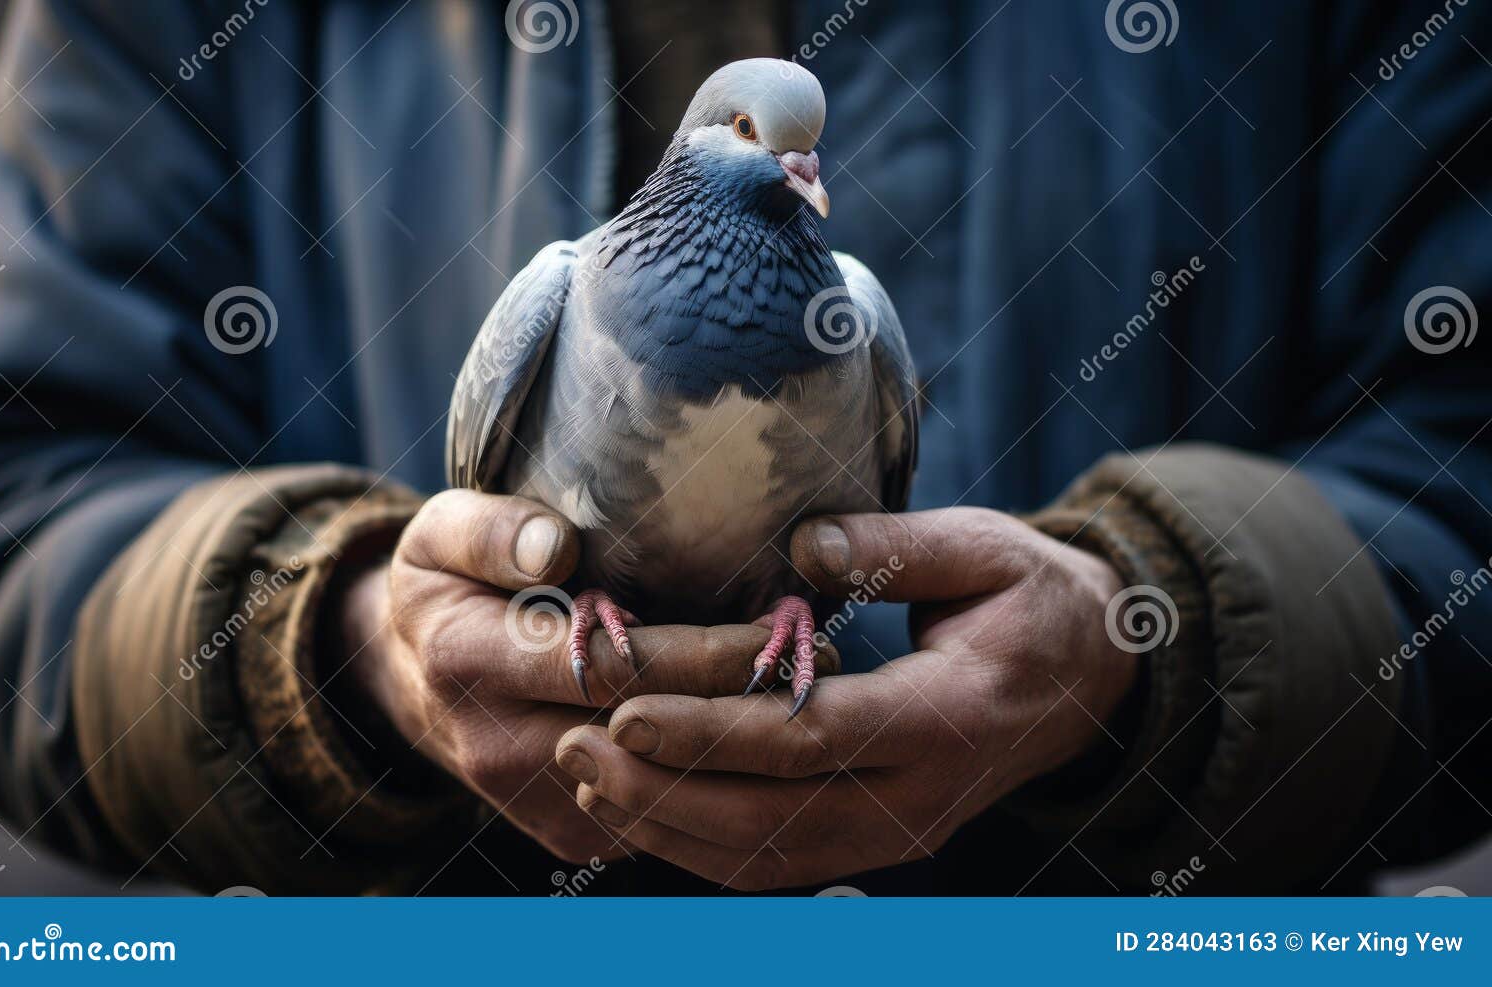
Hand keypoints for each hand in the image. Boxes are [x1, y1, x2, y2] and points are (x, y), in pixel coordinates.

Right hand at [339, 489, 837, 863]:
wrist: (413, 680)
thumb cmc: (447, 587)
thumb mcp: (443, 533)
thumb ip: (494, 531)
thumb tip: (558, 545)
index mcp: (470, 661)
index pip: (609, 665)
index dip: (702, 651)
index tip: (776, 625)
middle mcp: (498, 747)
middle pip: (648, 730)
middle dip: (741, 697)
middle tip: (821, 657)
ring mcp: (533, 803)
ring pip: (662, 786)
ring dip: (739, 746)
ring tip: (807, 693)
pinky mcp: (566, 836)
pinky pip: (659, 819)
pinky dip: (713, 780)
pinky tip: (762, 737)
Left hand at [555, 508, 1136, 888]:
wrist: (1094, 679)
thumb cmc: (1032, 599)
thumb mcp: (987, 548)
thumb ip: (899, 545)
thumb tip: (802, 542)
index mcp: (948, 717)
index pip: (811, 739)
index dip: (714, 733)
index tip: (625, 708)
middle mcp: (920, 797)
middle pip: (772, 816)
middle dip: (661, 789)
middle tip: (570, 746)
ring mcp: (900, 832)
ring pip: (765, 858)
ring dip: (666, 828)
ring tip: (582, 777)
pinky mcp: (879, 841)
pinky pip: (778, 864)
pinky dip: (700, 848)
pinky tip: (637, 811)